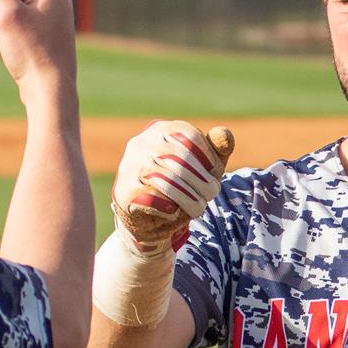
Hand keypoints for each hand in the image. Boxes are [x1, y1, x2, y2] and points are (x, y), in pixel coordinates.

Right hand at [0, 0, 76, 93]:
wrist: (50, 88)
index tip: (11, 23)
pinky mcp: (52, 33)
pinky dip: (17, 38)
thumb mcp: (5, 13)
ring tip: (20, 45)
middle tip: (17, 37)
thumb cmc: (30, 51)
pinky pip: (23, 28)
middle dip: (2, 16)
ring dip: (7, 28)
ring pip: (14, 13)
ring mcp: (56, 16)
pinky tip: (25, 52)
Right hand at [112, 121, 234, 249]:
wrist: (149, 217)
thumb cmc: (181, 185)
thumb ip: (217, 150)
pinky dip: (168, 207)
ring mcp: (129, 166)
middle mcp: (141, 143)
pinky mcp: (124, 192)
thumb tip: (224, 135)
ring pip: (165, 179)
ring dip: (188, 197)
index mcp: (161, 130)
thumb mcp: (204, 167)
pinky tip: (175, 211)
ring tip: (200, 207)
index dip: (208, 156)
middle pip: (178, 158)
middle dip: (201, 180)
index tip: (216, 172)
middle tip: (212, 194)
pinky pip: (150, 198)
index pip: (189, 136)